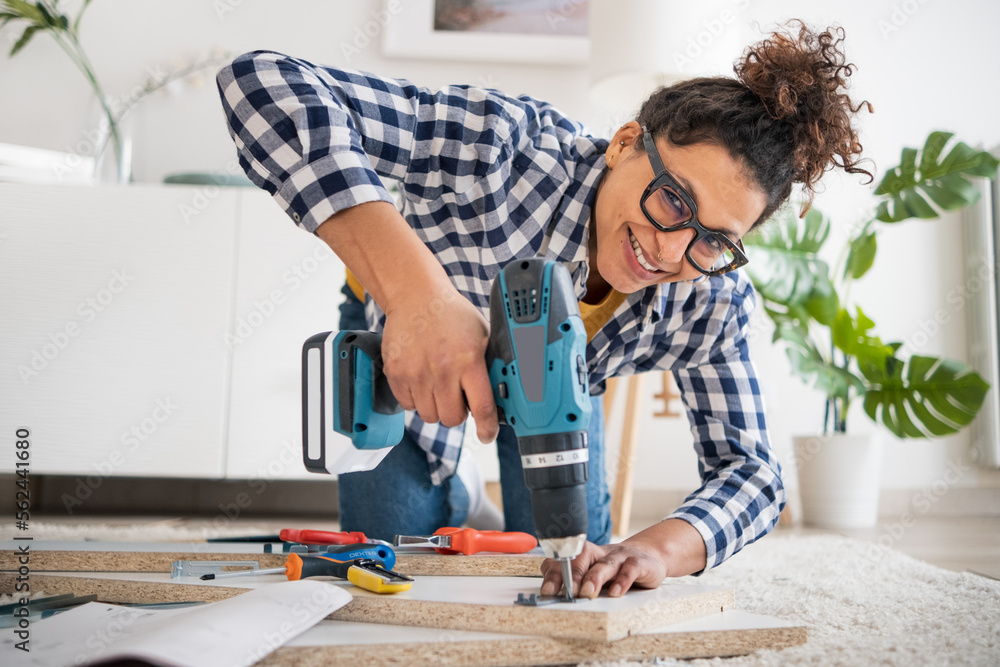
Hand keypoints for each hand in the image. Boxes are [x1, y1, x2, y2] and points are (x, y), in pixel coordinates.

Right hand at [380, 285, 499, 442]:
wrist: (416, 297)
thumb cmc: (452, 316)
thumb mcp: (482, 335)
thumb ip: (490, 366)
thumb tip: (504, 396)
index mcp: (469, 360)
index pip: (482, 408)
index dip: (487, 428)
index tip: (487, 435)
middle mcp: (442, 370)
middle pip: (452, 419)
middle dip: (458, 412)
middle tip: (457, 396)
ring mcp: (416, 373)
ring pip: (429, 416)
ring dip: (436, 406)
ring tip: (439, 385)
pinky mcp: (396, 373)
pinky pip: (408, 406)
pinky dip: (416, 399)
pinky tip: (422, 380)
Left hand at [537, 520, 706, 597]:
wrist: (650, 557)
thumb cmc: (616, 570)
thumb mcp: (595, 574)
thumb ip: (576, 581)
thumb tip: (552, 594)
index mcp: (586, 555)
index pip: (565, 559)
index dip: (554, 572)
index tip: (546, 590)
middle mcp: (601, 553)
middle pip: (582, 556)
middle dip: (571, 574)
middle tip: (565, 592)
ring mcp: (620, 556)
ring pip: (605, 564)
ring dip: (594, 578)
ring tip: (587, 593)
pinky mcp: (640, 563)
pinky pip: (630, 570)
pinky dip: (623, 581)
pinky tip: (616, 593)